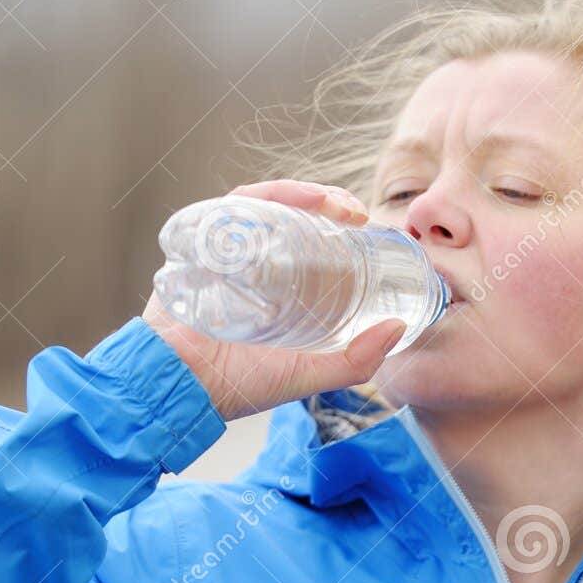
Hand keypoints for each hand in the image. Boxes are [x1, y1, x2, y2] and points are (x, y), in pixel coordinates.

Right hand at [142, 180, 405, 420]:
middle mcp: (251, 261)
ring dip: (298, 194)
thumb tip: (400, 327)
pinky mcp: (198, 245)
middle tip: (355, 212)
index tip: (368, 223)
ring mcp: (224, 251)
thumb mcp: (311, 374)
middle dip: (325, 201)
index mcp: (277, 284)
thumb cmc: (241, 384)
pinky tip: (286, 204)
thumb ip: (357, 360)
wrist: (182, 388)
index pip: (310, 238)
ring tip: (329, 202)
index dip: (340, 222)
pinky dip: (258, 200)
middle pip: (290, 214)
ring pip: (263, 205)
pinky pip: (227, 210)